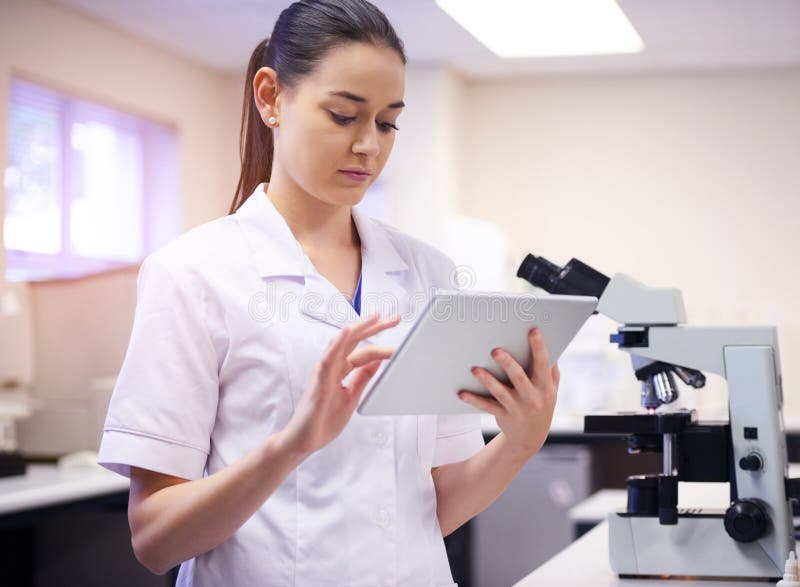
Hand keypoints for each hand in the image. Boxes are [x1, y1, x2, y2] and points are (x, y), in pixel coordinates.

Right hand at [278, 313, 399, 455]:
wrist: (305, 441)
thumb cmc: (324, 420)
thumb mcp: (352, 396)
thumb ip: (362, 377)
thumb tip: (377, 361)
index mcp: (340, 370)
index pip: (364, 351)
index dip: (382, 345)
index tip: (400, 343)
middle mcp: (332, 366)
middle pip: (354, 341)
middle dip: (374, 328)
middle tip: (395, 319)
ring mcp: (324, 372)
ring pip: (341, 344)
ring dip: (358, 329)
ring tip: (374, 317)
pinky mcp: (318, 382)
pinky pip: (328, 358)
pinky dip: (337, 344)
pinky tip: (347, 332)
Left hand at [457, 328, 560, 458]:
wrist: (530, 438)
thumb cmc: (541, 404)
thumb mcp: (552, 390)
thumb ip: (551, 370)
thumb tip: (548, 346)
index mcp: (545, 387)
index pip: (543, 364)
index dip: (539, 347)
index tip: (533, 330)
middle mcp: (532, 397)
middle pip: (519, 378)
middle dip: (508, 363)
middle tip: (495, 350)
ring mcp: (517, 408)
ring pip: (500, 392)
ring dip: (487, 380)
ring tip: (475, 369)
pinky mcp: (503, 416)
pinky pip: (486, 406)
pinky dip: (473, 400)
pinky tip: (461, 393)